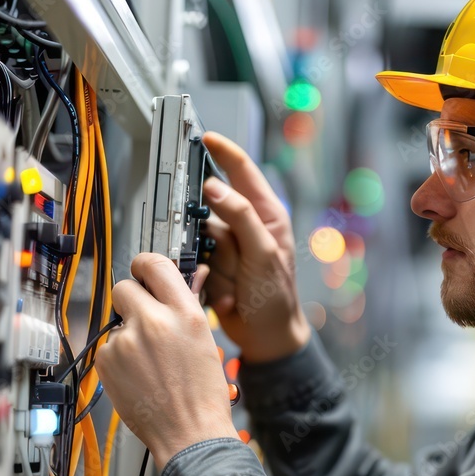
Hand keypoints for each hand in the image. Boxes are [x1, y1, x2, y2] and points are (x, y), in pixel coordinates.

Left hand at [98, 253, 235, 469]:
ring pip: (117, 322)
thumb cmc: (203, 392)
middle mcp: (154, 322)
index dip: (144, 264)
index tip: (142, 270)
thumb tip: (188, 277)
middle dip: (132, 300)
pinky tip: (140, 374)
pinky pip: (109, 347)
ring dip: (129, 334)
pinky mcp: (108, 361)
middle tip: (145, 320)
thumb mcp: (204, 339)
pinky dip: (120, 357)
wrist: (190, 432)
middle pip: (124, 287)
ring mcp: (127, 342)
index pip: (153, 263)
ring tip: (151, 361)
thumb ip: (189, 303)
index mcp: (184, 313)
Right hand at [198, 131, 310, 362]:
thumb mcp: (264, 254)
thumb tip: (216, 187)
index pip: (243, 171)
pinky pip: (197, 263)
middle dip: (218, 244)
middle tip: (232, 263)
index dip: (223, 152)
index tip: (205, 137)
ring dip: (218, 270)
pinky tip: (230, 297)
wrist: (268, 338)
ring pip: (201, 240)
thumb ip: (241, 217)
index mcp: (266, 215)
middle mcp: (246, 226)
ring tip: (238, 287)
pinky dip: (212, 284)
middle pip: (211, 211)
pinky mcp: (214, 266)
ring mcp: (228, 247)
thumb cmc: (277, 298)